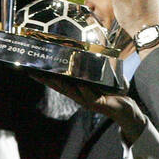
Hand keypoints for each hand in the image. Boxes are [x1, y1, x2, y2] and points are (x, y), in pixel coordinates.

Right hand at [31, 72, 146, 140]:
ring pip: (73, 92)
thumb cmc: (113, 93)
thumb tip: (88, 49)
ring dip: (62, 85)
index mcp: (78, 90)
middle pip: (60, 87)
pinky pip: (92, 97)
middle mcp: (79, 96)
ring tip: (51, 76)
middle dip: (47, 80)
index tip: (32, 70)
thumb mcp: (102, 78)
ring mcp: (88, 101)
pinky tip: (81, 84)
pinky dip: (86, 91)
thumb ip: (95, 68)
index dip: (46, 77)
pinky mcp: (100, 104)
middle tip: (34, 72)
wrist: (126, 109)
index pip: (59, 82)